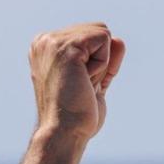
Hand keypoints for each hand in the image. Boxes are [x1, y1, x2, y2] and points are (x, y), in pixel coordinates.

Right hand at [29, 23, 124, 144]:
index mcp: (46, 48)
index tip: (79, 85)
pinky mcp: (65, 47)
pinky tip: (85, 81)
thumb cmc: (76, 115)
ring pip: (102, 33)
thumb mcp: (94, 80)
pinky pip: (104, 39)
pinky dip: (104, 64)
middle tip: (81, 86)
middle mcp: (44, 41)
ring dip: (102, 63)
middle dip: (100, 60)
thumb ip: (105, 58)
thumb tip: (119, 40)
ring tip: (81, 84)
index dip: (96, 61)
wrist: (65, 134)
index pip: (89, 36)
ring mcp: (52, 42)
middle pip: (98, 29)